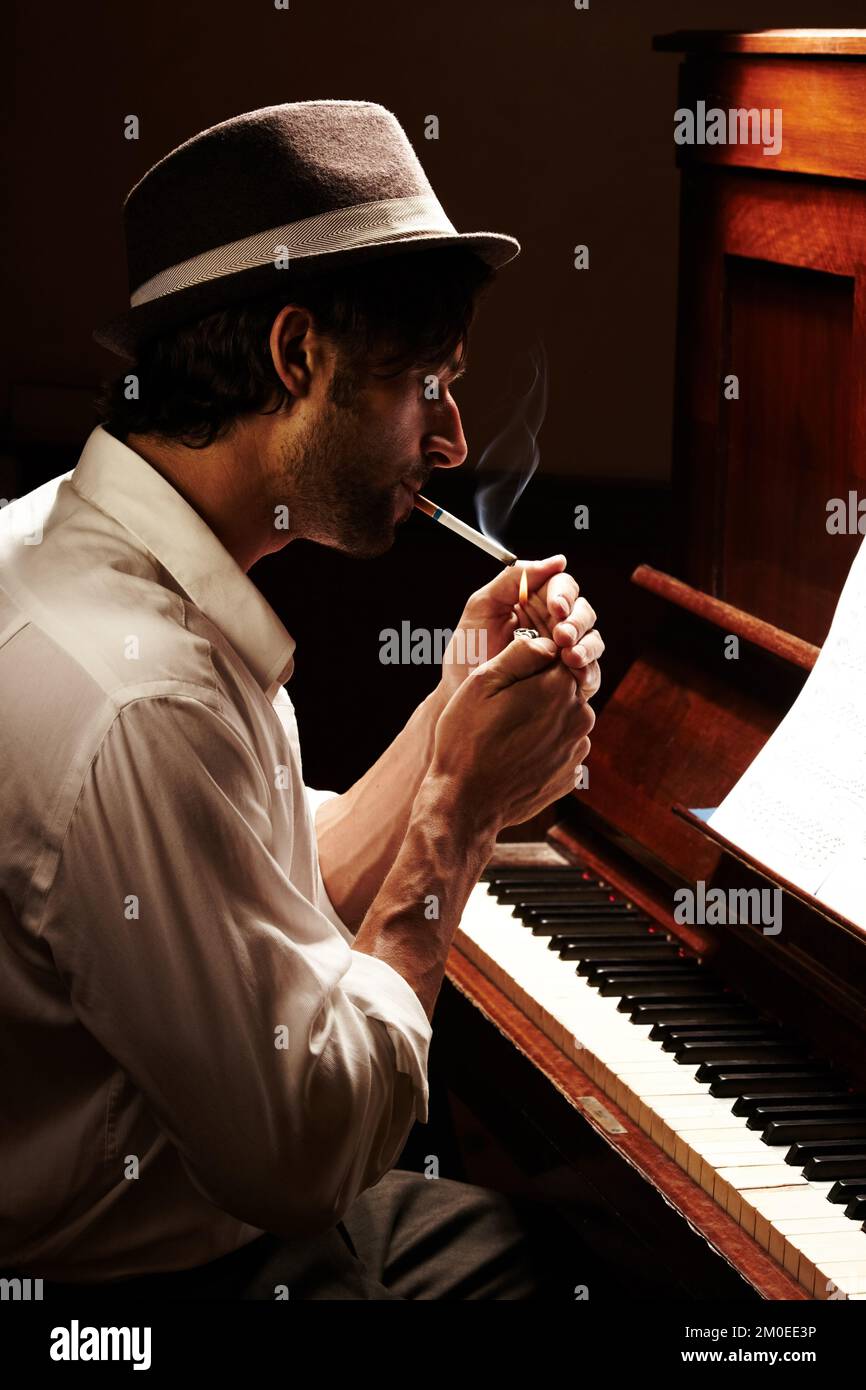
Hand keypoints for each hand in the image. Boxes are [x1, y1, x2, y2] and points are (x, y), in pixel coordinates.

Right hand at [430, 629, 594, 836]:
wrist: (468, 803)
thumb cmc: (468, 740)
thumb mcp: (481, 683)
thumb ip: (519, 654)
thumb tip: (546, 642)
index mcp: (559, 688)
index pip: (558, 657)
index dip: (532, 665)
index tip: (510, 681)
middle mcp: (580, 718)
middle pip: (563, 690)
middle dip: (538, 694)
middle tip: (503, 711)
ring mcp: (578, 750)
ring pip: (563, 720)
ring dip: (542, 722)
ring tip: (506, 738)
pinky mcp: (571, 775)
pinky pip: (560, 749)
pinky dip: (543, 750)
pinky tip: (516, 758)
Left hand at [438, 554, 603, 702]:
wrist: (459, 697)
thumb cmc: (467, 651)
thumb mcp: (483, 607)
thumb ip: (514, 578)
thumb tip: (558, 561)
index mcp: (534, 604)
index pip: (562, 587)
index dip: (564, 594)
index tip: (555, 607)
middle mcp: (553, 625)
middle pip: (582, 612)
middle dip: (576, 621)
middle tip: (561, 635)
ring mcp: (563, 653)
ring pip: (591, 640)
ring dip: (586, 645)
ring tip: (568, 656)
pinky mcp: (568, 681)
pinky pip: (590, 673)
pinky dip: (588, 671)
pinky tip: (576, 673)